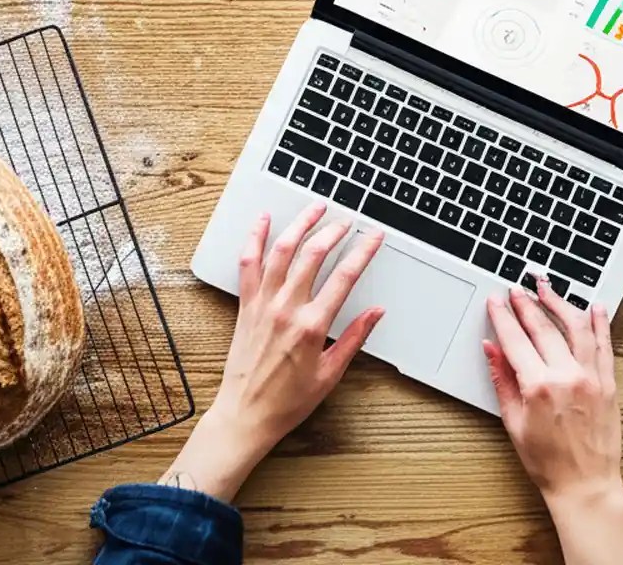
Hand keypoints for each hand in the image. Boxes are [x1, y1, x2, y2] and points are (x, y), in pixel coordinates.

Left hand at [159, 204, 384, 500]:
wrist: (245, 414)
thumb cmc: (287, 401)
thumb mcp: (331, 374)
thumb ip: (354, 338)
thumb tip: (376, 313)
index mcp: (312, 327)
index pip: (344, 277)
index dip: (363, 252)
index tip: (374, 236)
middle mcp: (286, 309)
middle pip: (313, 255)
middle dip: (333, 231)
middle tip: (347, 220)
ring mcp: (262, 304)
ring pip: (281, 251)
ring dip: (299, 225)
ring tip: (314, 208)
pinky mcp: (245, 306)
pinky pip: (248, 264)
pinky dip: (255, 238)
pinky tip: (263, 221)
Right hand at [485, 276, 622, 564]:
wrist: (585, 485)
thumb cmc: (546, 461)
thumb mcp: (512, 421)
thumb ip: (502, 379)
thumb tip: (491, 349)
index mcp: (539, 386)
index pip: (516, 339)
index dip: (503, 316)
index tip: (496, 300)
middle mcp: (567, 377)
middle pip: (544, 328)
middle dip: (527, 304)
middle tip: (517, 288)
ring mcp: (592, 378)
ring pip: (576, 327)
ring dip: (560, 303)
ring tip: (548, 287)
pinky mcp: (609, 384)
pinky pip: (604, 345)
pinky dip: (599, 323)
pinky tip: (594, 307)